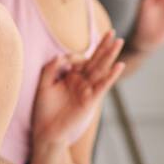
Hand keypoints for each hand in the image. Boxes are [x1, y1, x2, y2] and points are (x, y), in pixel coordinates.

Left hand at [31, 30, 125, 147]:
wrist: (46, 132)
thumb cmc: (44, 111)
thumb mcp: (43, 85)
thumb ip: (51, 68)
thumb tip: (61, 55)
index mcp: (72, 77)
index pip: (79, 59)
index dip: (74, 55)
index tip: (63, 60)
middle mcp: (82, 82)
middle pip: (95, 60)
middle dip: (103, 46)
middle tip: (112, 31)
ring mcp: (88, 90)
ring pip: (101, 69)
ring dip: (110, 55)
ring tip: (119, 41)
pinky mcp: (91, 100)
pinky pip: (103, 85)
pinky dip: (111, 76)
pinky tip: (119, 65)